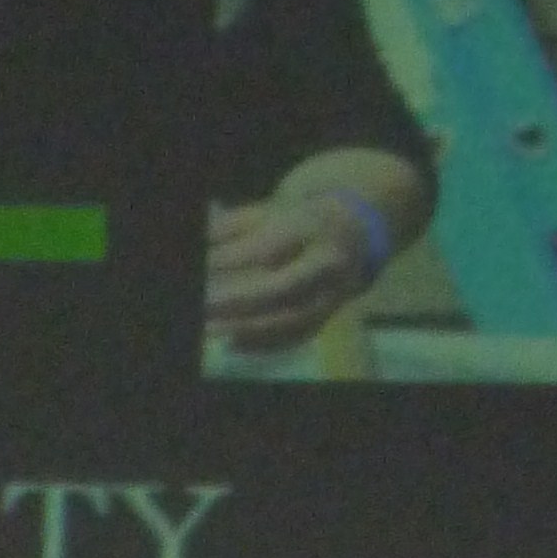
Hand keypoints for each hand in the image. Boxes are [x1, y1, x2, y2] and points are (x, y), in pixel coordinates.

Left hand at [205, 193, 381, 350]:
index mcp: (312, 226)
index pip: (266, 250)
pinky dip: (261, 344)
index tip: (201, 268)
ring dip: (245, 328)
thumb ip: (229, 227)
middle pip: (280, 288)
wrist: (355, 232)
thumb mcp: (265, 213)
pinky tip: (232, 343)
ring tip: (208, 330)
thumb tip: (200, 241)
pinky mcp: (329, 316)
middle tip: (202, 304)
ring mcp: (333, 292)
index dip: (228, 263)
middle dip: (235, 300)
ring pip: (290, 320)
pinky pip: (295, 337)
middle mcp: (328, 262)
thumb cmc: (297, 221)